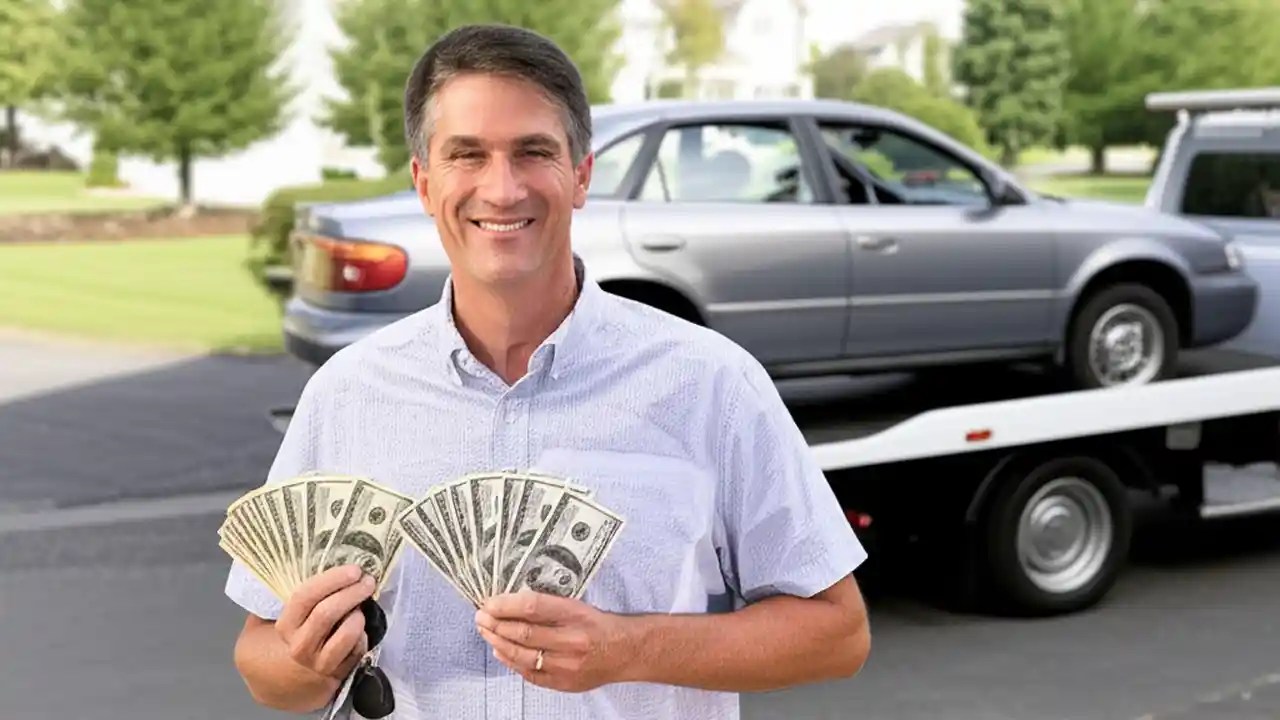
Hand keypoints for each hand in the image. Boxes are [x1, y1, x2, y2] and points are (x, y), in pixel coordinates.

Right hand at [275, 565, 375, 679]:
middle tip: (368, 581)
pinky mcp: (339, 672)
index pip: (304, 597)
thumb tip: (314, 562)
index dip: (331, 580)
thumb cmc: (298, 633)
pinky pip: (358, 649)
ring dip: (359, 615)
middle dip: (351, 593)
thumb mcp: (286, 616)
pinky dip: (364, 634)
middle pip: (327, 613)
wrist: (297, 674)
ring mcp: (320, 662)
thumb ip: (292, 596)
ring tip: (363, 605)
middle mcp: (299, 646)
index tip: (354, 570)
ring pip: (346, 633)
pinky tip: (361, 626)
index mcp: (285, 626)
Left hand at [475, 590, 631, 692]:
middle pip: (523, 633)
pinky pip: (530, 674)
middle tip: (480, 617)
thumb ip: (547, 604)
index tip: (489, 602)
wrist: (625, 652)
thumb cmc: (599, 624)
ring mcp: (567, 665)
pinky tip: (500, 652)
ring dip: (498, 643)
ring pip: (522, 655)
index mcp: (576, 615)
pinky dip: (511, 662)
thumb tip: (510, 602)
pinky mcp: (564, 683)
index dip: (506, 604)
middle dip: (496, 624)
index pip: (533, 607)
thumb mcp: (577, 605)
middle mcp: (571, 641)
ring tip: (486, 633)